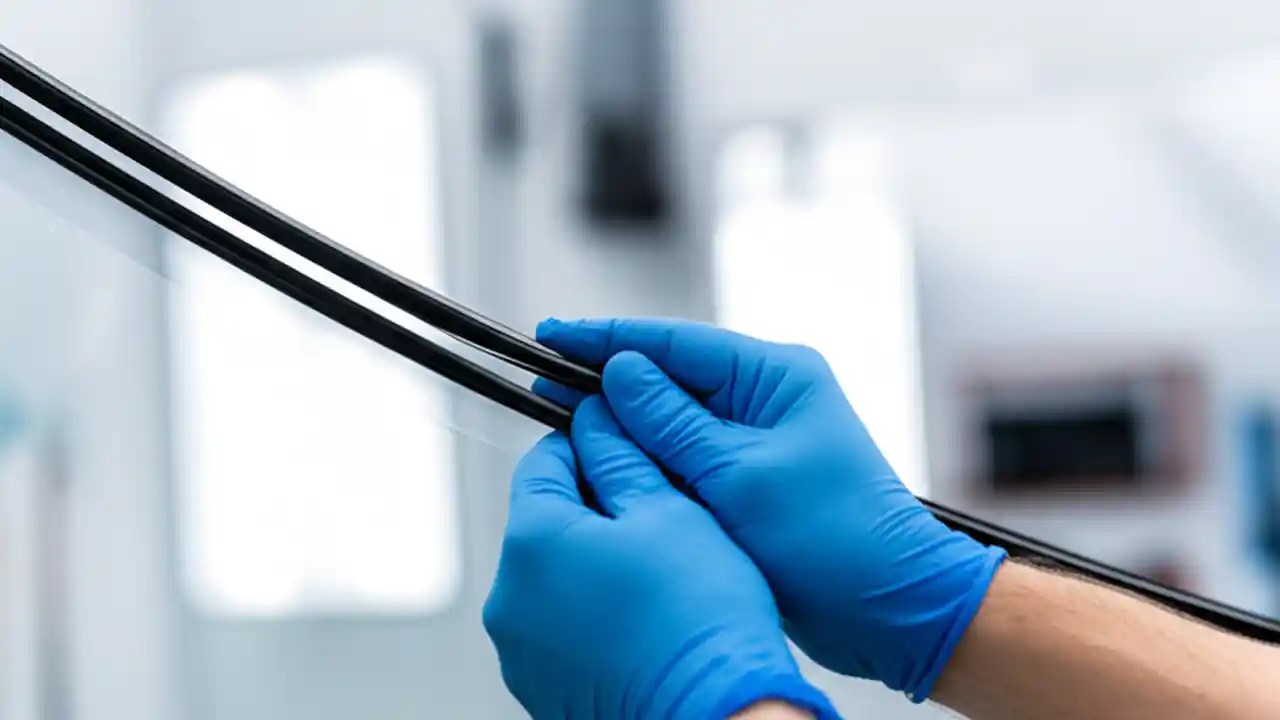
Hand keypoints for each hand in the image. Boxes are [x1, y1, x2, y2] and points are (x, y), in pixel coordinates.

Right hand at [535, 318, 1006, 701]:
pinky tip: (608, 465)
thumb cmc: (836, 538)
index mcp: (775, 377)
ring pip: (671, 422)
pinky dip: (647, 462)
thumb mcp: (741, 474)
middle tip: (541, 380)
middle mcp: (765, 400)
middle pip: (668, 378)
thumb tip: (620, 373)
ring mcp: (756, 442)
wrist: (890, 607)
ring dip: (624, 426)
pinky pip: (684, 460)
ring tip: (563, 422)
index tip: (551, 335)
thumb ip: (672, 422)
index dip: (606, 339)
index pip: (675, 343)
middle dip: (606, 382)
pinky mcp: (748, 483)